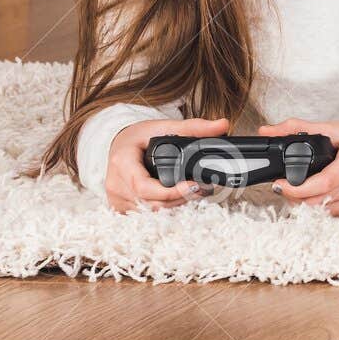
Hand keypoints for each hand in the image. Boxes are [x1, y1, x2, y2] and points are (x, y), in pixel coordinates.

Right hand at [104, 115, 229, 213]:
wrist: (119, 145)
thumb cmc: (139, 137)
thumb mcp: (164, 126)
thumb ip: (194, 127)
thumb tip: (223, 125)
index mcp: (122, 163)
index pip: (144, 186)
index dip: (169, 192)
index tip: (193, 186)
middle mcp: (116, 185)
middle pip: (150, 203)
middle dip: (179, 198)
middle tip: (202, 187)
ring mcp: (117, 200)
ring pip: (149, 211)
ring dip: (173, 204)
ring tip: (194, 191)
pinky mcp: (121, 209)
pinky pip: (145, 214)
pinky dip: (163, 207)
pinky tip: (177, 198)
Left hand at [258, 117, 338, 215]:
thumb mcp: (334, 128)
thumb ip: (298, 128)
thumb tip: (266, 131)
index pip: (322, 183)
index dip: (296, 189)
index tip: (279, 184)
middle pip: (321, 201)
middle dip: (297, 197)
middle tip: (285, 188)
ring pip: (327, 212)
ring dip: (309, 205)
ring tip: (302, 191)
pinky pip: (338, 215)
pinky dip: (325, 208)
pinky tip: (322, 197)